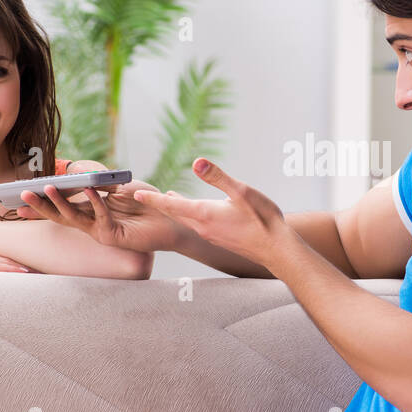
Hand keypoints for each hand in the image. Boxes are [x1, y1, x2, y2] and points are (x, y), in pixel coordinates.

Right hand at [14, 178, 188, 253]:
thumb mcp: (120, 187)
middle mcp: (92, 223)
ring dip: (59, 203)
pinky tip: (89, 189)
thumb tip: (79, 175)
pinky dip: (94, 201)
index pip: (62, 206)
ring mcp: (101, 231)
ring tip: (46, 189)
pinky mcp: (113, 235)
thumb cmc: (147, 202)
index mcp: (91, 211)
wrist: (171, 218)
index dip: (42, 202)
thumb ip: (100, 183)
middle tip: (22, 194)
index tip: (22, 195)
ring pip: (74, 218)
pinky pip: (100, 216)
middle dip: (41, 204)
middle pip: (61, 214)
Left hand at [130, 158, 294, 269]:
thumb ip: (218, 177)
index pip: (171, 205)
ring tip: (167, 199)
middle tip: (142, 197)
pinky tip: (195, 213)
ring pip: (186, 220)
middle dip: (160, 204)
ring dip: (174, 209)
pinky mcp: (220, 239)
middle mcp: (203, 227)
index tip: (135, 194)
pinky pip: (198, 225)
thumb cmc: (262, 220)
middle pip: (175, 213)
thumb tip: (196, 161)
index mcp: (205, 213)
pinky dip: (189, 216)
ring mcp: (212, 235)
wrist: (276, 250)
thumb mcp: (241, 192)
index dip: (153, 198)